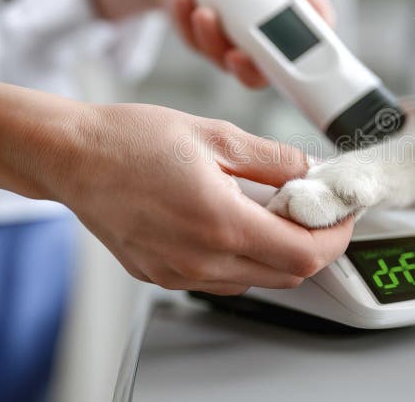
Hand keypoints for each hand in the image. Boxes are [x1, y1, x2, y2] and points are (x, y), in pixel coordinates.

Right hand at [50, 104, 352, 293]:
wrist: (73, 157)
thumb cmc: (130, 141)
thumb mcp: (215, 135)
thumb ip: (274, 158)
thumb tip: (310, 172)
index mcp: (220, 222)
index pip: (305, 253)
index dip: (336, 236)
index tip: (342, 214)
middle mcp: (202, 259)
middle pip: (288, 273)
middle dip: (313, 243)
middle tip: (313, 208)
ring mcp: (181, 274)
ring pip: (258, 278)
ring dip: (279, 250)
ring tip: (271, 209)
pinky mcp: (164, 276)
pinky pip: (224, 279)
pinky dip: (245, 256)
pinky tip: (235, 221)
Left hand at [170, 0, 333, 87]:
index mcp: (290, 2)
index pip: (316, 31)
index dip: (317, 45)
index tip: (299, 45)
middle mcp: (267, 28)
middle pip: (274, 68)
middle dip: (254, 67)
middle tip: (237, 54)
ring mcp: (236, 40)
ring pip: (231, 62)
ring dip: (214, 41)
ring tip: (203, 11)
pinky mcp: (205, 43)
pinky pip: (199, 47)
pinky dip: (188, 25)